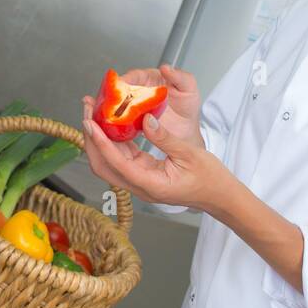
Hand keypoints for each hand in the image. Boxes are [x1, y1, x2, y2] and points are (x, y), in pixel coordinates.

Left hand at [80, 65, 229, 211]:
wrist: (219, 196)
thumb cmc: (209, 178)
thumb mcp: (189, 154)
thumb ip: (165, 138)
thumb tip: (145, 120)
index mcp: (150, 184)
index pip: (117, 162)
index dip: (100, 142)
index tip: (90, 122)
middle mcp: (140, 185)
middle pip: (103, 165)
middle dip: (91, 139)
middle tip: (87, 111)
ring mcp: (140, 181)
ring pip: (109, 162)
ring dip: (98, 139)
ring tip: (93, 113)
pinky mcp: (143, 175)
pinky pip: (121, 159)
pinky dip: (112, 142)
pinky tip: (111, 123)